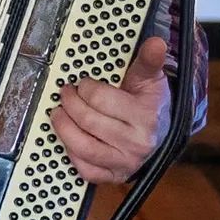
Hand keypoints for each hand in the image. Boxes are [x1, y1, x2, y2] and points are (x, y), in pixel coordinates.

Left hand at [53, 35, 168, 184]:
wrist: (161, 135)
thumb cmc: (150, 105)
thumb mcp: (150, 80)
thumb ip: (148, 61)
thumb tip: (155, 42)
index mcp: (146, 116)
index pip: (100, 99)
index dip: (85, 88)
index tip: (82, 84)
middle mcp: (137, 143)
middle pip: (88, 121)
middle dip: (70, 104)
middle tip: (65, 95)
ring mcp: (125, 162)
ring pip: (82, 146)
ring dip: (63, 128)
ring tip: (59, 114)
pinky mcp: (114, 176)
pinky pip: (84, 169)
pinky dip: (72, 154)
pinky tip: (71, 139)